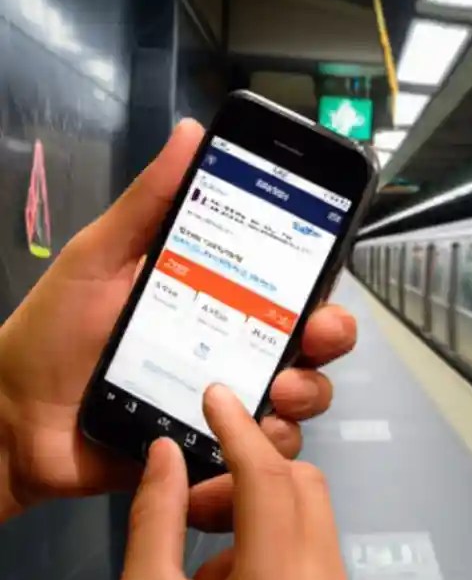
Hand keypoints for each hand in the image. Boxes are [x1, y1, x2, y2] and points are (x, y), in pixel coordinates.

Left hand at [0, 120, 356, 521]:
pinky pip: (270, 447)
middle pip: (314, 338)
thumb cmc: (54, 333)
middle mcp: (237, 345)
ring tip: (277, 392)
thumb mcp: (98, 257)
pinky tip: (253, 432)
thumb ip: (147, 203)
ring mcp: (233, 397)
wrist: (14, 420)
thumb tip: (191, 132)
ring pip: (306, 393)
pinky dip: (273, 441)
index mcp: (219, 295)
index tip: (324, 274)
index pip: (290, 281)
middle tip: (314, 336)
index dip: (321, 277)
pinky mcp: (219, 446)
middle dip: (332, 334)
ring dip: (308, 390)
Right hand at [116, 385, 371, 579]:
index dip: (242, 431)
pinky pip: (326, 571)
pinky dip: (284, 565)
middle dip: (251, 482)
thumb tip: (170, 453)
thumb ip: (157, 521)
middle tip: (195, 504)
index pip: (272, 481)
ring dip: (264, 526)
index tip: (220, 399)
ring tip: (208, 574)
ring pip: (317, 530)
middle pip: (306, 493)